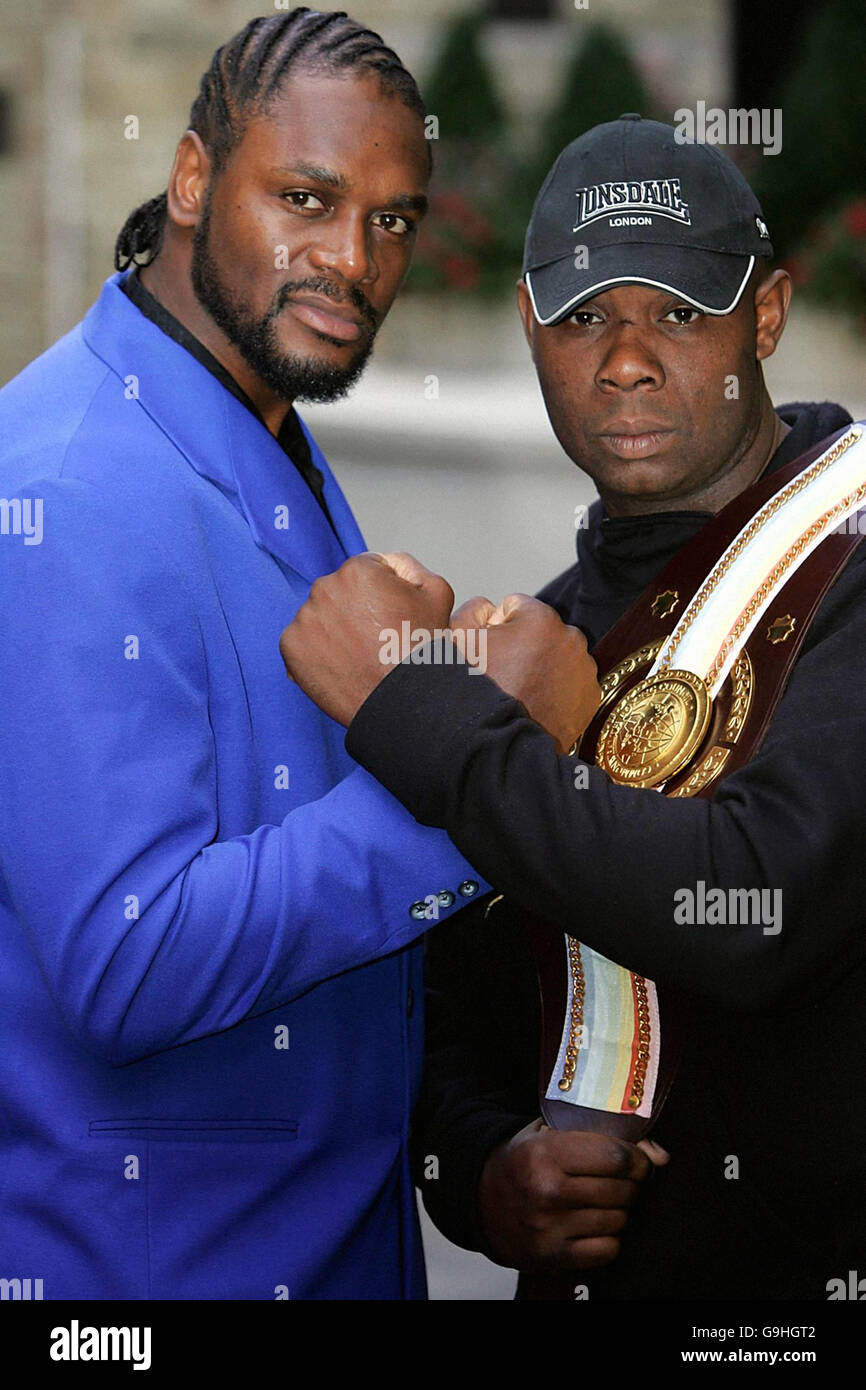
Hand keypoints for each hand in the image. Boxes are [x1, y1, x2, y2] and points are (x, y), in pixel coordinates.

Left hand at [279, 551, 453, 725]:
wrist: (404, 701)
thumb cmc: (421, 650)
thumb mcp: (436, 591)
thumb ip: (408, 565)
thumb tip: (386, 565)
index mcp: (357, 570)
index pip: (366, 571)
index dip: (383, 594)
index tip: (390, 618)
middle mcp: (324, 588)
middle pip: (339, 592)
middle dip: (354, 609)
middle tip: (376, 639)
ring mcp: (304, 619)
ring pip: (320, 616)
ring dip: (334, 629)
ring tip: (359, 654)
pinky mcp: (290, 647)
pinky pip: (302, 642)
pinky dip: (316, 652)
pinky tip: (341, 664)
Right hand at [450, 595, 600, 752]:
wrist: (495, 747)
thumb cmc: (474, 692)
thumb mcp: (455, 639)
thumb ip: (474, 609)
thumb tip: (493, 609)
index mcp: (541, 618)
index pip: (514, 607)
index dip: (495, 627)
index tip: (489, 652)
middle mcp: (571, 638)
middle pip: (541, 630)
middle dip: (524, 645)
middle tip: (504, 674)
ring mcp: (584, 669)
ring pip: (558, 655)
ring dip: (542, 665)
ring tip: (520, 690)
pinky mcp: (590, 697)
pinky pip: (570, 681)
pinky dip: (557, 688)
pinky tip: (536, 703)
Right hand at [478, 1118, 669, 1272]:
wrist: (482, 1199)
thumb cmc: (526, 1159)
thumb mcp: (554, 1132)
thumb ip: (605, 1135)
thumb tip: (661, 1155)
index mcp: (545, 1154)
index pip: (617, 1157)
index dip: (637, 1158)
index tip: (638, 1159)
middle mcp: (547, 1192)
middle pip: (623, 1189)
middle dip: (632, 1184)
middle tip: (623, 1178)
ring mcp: (549, 1229)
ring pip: (619, 1220)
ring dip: (620, 1209)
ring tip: (604, 1199)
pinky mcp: (553, 1257)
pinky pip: (608, 1249)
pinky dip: (610, 1237)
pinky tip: (595, 1222)